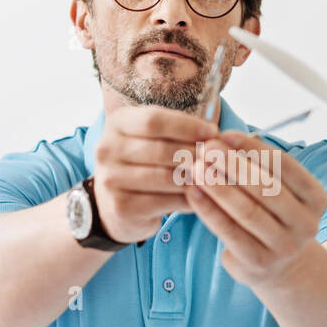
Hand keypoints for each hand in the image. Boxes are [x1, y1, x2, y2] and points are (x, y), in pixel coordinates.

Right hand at [91, 105, 218, 243]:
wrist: (114, 204)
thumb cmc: (143, 164)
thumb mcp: (154, 139)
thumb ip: (180, 133)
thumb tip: (219, 136)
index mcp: (117, 124)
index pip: (154, 120)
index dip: (187, 126)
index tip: (212, 132)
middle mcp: (107, 149)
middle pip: (160, 149)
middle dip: (194, 154)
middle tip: (217, 159)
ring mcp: (111, 179)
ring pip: (164, 177)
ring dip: (193, 178)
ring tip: (212, 177)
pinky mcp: (121, 206)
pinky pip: (163, 201)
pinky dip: (186, 200)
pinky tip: (199, 197)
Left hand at [185, 130, 326, 288]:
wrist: (282, 267)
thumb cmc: (274, 217)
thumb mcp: (279, 190)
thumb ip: (259, 167)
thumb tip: (224, 140)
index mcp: (315, 197)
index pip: (284, 166)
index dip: (254, 148)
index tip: (226, 135)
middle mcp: (305, 223)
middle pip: (266, 188)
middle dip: (233, 165)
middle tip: (206, 149)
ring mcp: (284, 246)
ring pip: (247, 211)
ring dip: (218, 186)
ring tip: (196, 168)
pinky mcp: (258, 262)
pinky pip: (229, 231)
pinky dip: (208, 210)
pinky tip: (192, 192)